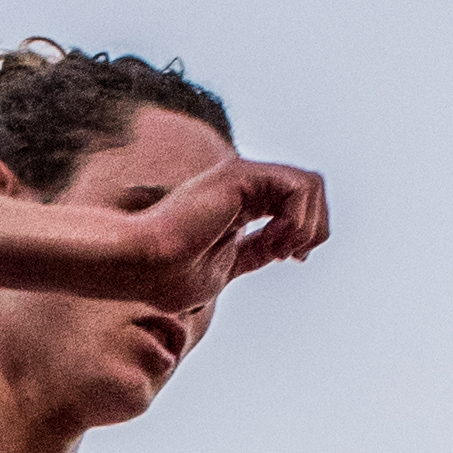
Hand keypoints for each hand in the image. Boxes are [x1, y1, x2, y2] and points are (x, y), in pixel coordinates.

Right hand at [92, 153, 330, 311]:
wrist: (140, 268)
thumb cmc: (166, 277)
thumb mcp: (226, 269)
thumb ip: (254, 253)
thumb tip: (285, 249)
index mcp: (239, 206)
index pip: (294, 205)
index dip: (305, 234)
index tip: (286, 259)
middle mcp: (243, 186)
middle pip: (311, 192)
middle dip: (313, 228)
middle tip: (286, 255)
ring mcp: (241, 178)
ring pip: (311, 185)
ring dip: (307, 223)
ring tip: (280, 248)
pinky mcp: (240, 176)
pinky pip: (298, 186)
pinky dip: (299, 218)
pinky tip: (276, 239)